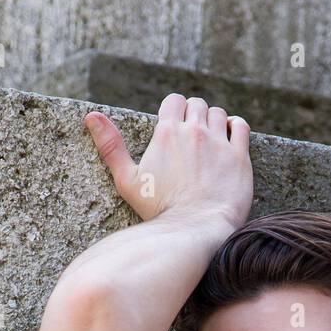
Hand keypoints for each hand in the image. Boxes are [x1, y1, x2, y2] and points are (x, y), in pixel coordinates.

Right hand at [84, 93, 253, 227]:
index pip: (174, 100)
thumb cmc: (160, 210)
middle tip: (192, 139)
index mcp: (167, 132)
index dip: (174, 111)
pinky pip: (240, 126)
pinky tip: (230, 138)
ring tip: (210, 141)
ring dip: (213, 122)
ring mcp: (219, 143)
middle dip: (193, 116)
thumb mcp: (127, 180)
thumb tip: (90, 116)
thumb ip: (111, 146)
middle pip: (197, 105)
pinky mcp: (239, 157)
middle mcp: (194, 131)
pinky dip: (235, 127)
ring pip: (218, 114)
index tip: (175, 127)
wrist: (195, 230)